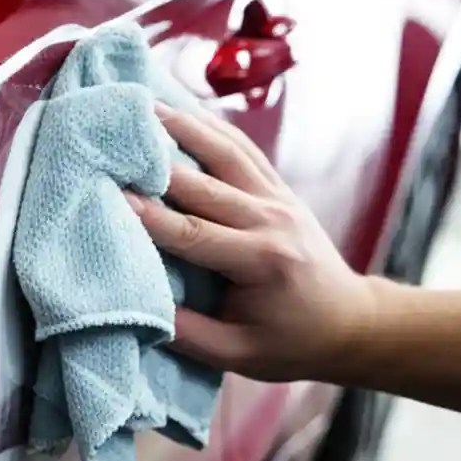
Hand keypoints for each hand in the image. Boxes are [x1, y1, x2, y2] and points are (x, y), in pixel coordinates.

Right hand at [125, 103, 379, 381]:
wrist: (350, 322)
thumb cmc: (290, 343)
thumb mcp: (238, 355)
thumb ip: (187, 332)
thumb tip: (134, 305)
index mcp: (261, 262)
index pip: (194, 233)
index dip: (150, 215)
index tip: (111, 193)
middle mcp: (271, 220)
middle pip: (203, 184)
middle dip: (155, 162)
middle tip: (113, 140)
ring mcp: (278, 198)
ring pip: (225, 152)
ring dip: (184, 126)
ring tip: (143, 105)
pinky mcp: (278, 187)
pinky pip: (242, 148)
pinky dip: (210, 126)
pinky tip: (180, 110)